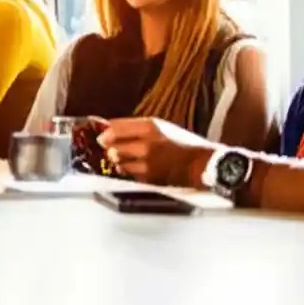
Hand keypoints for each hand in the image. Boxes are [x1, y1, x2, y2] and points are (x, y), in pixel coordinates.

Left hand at [97, 117, 212, 186]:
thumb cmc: (183, 144)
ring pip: (117, 160)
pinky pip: (127, 172)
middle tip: (110, 146)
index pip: (114, 126)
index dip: (105, 130)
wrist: (201, 164)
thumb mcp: (161, 126)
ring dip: (117, 158)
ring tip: (127, 156)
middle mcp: (146, 144)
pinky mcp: (148, 178)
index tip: (102, 132)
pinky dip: (128, 169)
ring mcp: (146, 162)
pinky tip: (137, 165)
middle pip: (111, 144)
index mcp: (150, 127)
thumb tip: (110, 128)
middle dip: (109, 145)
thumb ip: (136, 127)